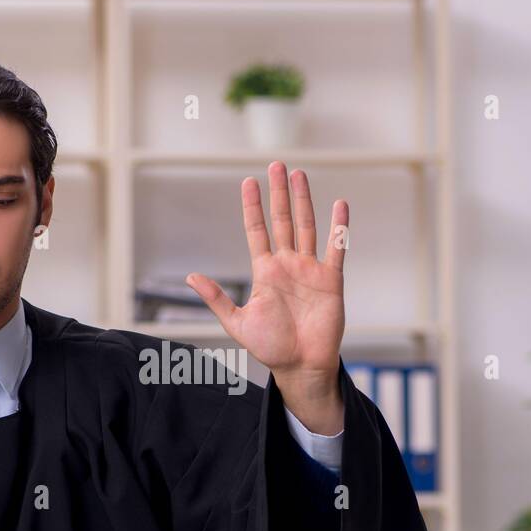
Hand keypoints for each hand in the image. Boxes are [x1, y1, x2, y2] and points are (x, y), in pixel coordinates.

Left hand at [186, 161, 347, 432]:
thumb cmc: (270, 347)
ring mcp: (310, 270)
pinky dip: (339, 228)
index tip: (248, 182)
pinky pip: (336, 249)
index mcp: (265, 271)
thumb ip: (217, 298)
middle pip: (282, 220)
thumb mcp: (237, 322)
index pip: (256, 230)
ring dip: (304, 201)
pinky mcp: (331, 280)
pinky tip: (340, 205)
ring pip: (307, 227)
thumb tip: (191, 277)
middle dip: (279, 193)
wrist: (301, 366)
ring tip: (300, 175)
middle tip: (277, 165)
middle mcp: (287, 265)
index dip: (252, 206)